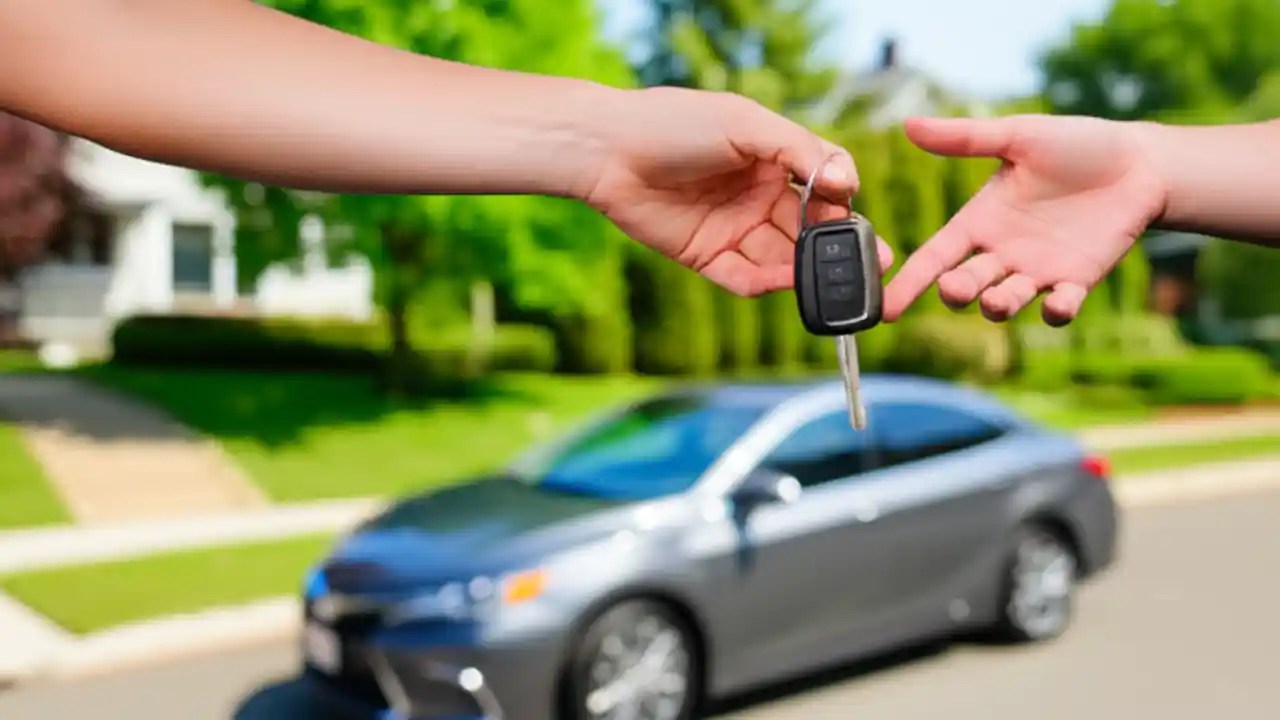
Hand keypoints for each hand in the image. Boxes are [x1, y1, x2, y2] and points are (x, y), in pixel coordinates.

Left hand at [583, 86, 893, 296]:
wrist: (609, 151)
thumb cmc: (675, 124)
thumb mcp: (746, 125)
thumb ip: (800, 151)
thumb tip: (847, 183)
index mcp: (774, 158)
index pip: (825, 186)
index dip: (842, 203)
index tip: (856, 216)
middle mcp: (759, 195)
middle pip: (810, 229)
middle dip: (837, 248)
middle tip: (870, 264)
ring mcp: (734, 227)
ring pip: (782, 258)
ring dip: (805, 270)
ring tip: (830, 280)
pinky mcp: (708, 256)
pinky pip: (745, 278)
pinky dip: (767, 283)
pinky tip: (784, 281)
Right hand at [884, 114, 1168, 324]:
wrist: (1139, 163)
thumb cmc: (1076, 145)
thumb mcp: (1018, 136)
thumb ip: (965, 138)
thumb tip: (909, 124)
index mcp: (980, 220)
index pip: (934, 256)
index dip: (909, 282)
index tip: (886, 309)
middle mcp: (1001, 252)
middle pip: (964, 285)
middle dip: (956, 293)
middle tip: (957, 288)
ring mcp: (1036, 270)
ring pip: (1004, 302)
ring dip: (997, 306)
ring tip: (997, 299)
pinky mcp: (1075, 281)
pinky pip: (1059, 309)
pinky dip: (1057, 312)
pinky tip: (1059, 302)